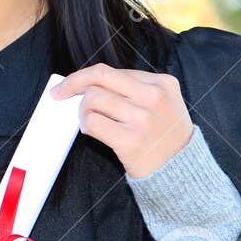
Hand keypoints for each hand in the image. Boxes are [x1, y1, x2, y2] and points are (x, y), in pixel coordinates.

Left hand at [51, 64, 192, 177]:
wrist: (181, 169)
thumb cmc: (165, 135)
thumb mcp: (165, 102)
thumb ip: (135, 89)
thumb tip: (90, 84)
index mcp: (162, 83)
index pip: (112, 71)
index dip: (86, 76)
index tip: (70, 83)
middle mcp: (154, 97)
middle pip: (100, 77)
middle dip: (72, 83)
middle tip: (59, 93)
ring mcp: (143, 119)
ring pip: (93, 99)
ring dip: (82, 111)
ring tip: (87, 121)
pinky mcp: (131, 141)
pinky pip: (93, 123)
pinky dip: (85, 125)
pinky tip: (91, 131)